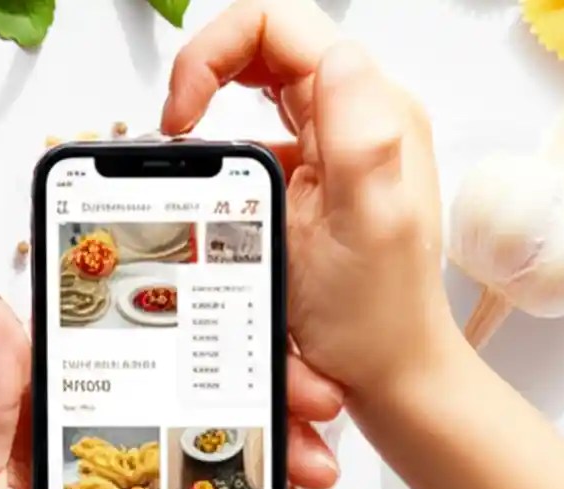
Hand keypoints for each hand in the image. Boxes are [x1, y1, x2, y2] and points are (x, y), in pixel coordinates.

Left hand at [0, 292, 343, 488]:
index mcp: (23, 425)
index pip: (104, 349)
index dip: (173, 327)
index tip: (235, 317)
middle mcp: (73, 450)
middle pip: (172, 390)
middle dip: (244, 384)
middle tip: (303, 397)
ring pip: (199, 445)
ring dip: (259, 442)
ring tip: (306, 458)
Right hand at [163, 0, 458, 400]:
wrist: (388, 378)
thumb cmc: (375, 321)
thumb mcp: (365, 231)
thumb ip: (359, 138)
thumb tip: (337, 56)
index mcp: (371, 114)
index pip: (280, 27)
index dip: (214, 52)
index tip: (182, 115)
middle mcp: (356, 119)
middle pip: (264, 45)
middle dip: (206, 73)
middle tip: (175, 128)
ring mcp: (332, 148)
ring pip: (257, 86)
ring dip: (212, 113)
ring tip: (187, 160)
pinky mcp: (311, 178)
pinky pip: (257, 135)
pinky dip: (222, 153)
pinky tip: (212, 196)